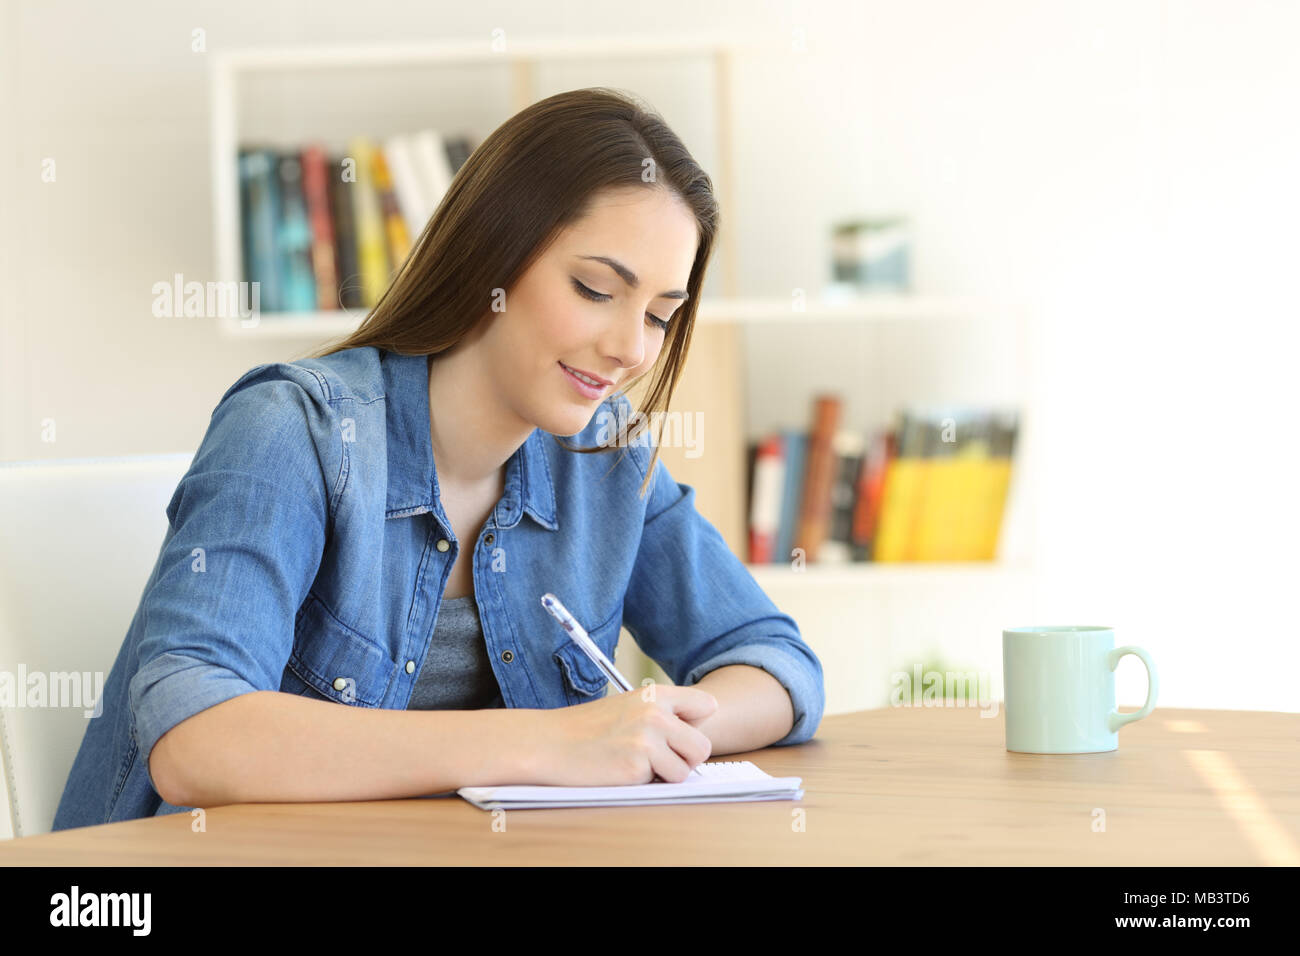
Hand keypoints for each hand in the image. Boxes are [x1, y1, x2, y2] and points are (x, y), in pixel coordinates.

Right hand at [534, 684, 716, 785]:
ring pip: (685, 770)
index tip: (679, 735)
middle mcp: (656, 714)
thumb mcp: (627, 707)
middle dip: (685, 759)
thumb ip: (660, 714)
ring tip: (635, 765)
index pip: (706, 706)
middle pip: (702, 746)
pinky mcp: (636, 766)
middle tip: (658, 760)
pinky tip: (623, 771)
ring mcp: (647, 740)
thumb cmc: (586, 729)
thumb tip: (695, 733)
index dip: (695, 726)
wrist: (549, 743)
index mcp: (655, 695)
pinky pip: (662, 784)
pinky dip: (647, 784)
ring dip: (665, 775)